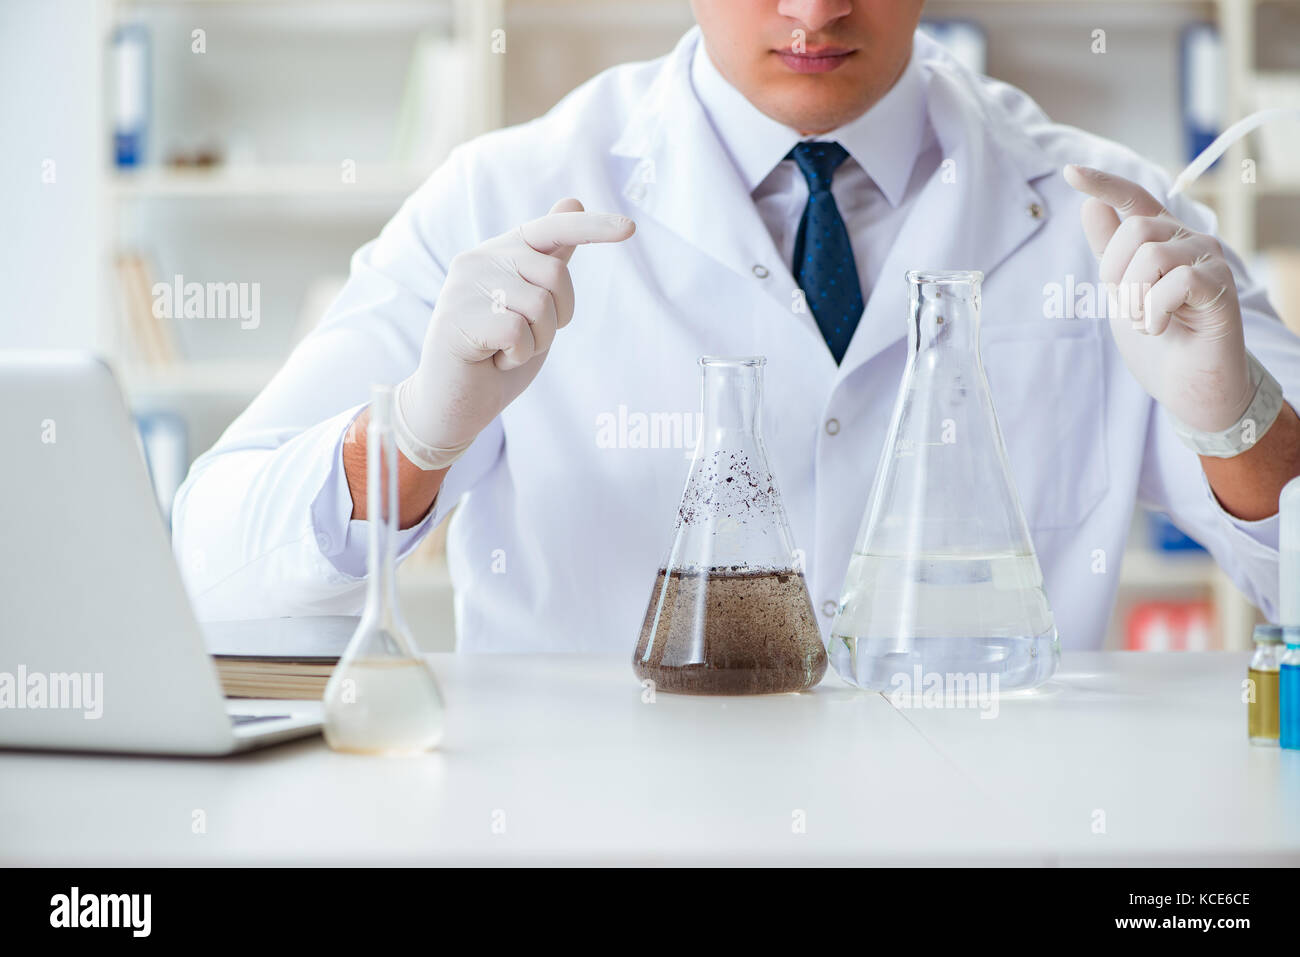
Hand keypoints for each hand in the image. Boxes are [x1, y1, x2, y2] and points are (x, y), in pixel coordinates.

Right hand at [397, 198, 635, 466]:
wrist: (452, 405)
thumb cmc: (496, 356)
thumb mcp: (533, 307)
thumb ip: (550, 260)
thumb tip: (573, 200)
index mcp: (498, 253)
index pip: (551, 228)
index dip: (592, 227)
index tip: (630, 228)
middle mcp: (478, 259)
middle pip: (555, 274)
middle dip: (557, 317)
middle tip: (525, 339)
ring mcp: (464, 286)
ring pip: (540, 305)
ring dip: (536, 341)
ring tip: (505, 351)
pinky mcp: (458, 317)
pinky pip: (518, 332)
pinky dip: (517, 357)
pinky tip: (492, 360)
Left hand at [1063, 164, 1251, 433]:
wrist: (1187, 385)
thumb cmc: (1157, 338)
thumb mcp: (1121, 292)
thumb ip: (1108, 251)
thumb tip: (1091, 206)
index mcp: (1162, 239)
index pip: (1134, 199)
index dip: (1104, 183)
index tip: (1071, 172)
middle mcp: (1188, 240)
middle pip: (1135, 231)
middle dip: (1116, 275)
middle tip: (1129, 307)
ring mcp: (1209, 260)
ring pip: (1152, 256)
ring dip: (1135, 299)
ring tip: (1146, 320)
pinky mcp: (1220, 287)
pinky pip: (1175, 283)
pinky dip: (1154, 313)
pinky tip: (1160, 328)